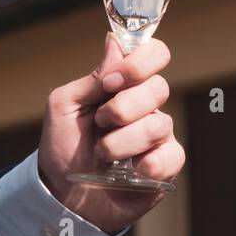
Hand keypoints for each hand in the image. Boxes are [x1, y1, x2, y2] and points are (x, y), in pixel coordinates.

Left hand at [37, 32, 184, 233]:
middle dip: (122, 108)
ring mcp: (158, 134)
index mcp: (122, 84)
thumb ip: (92, 78)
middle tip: (100, 122)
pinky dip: (146, 164)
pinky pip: (172, 155)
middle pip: (158, 87)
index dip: (138, 63)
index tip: (110, 83)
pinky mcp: (166, 165)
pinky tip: (131, 170)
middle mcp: (145, 105)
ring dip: (121, 141)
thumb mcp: (64, 105)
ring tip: (102, 152)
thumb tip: (114, 42)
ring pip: (157, 124)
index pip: (154, 54)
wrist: (64, 193)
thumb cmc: (63, 145)